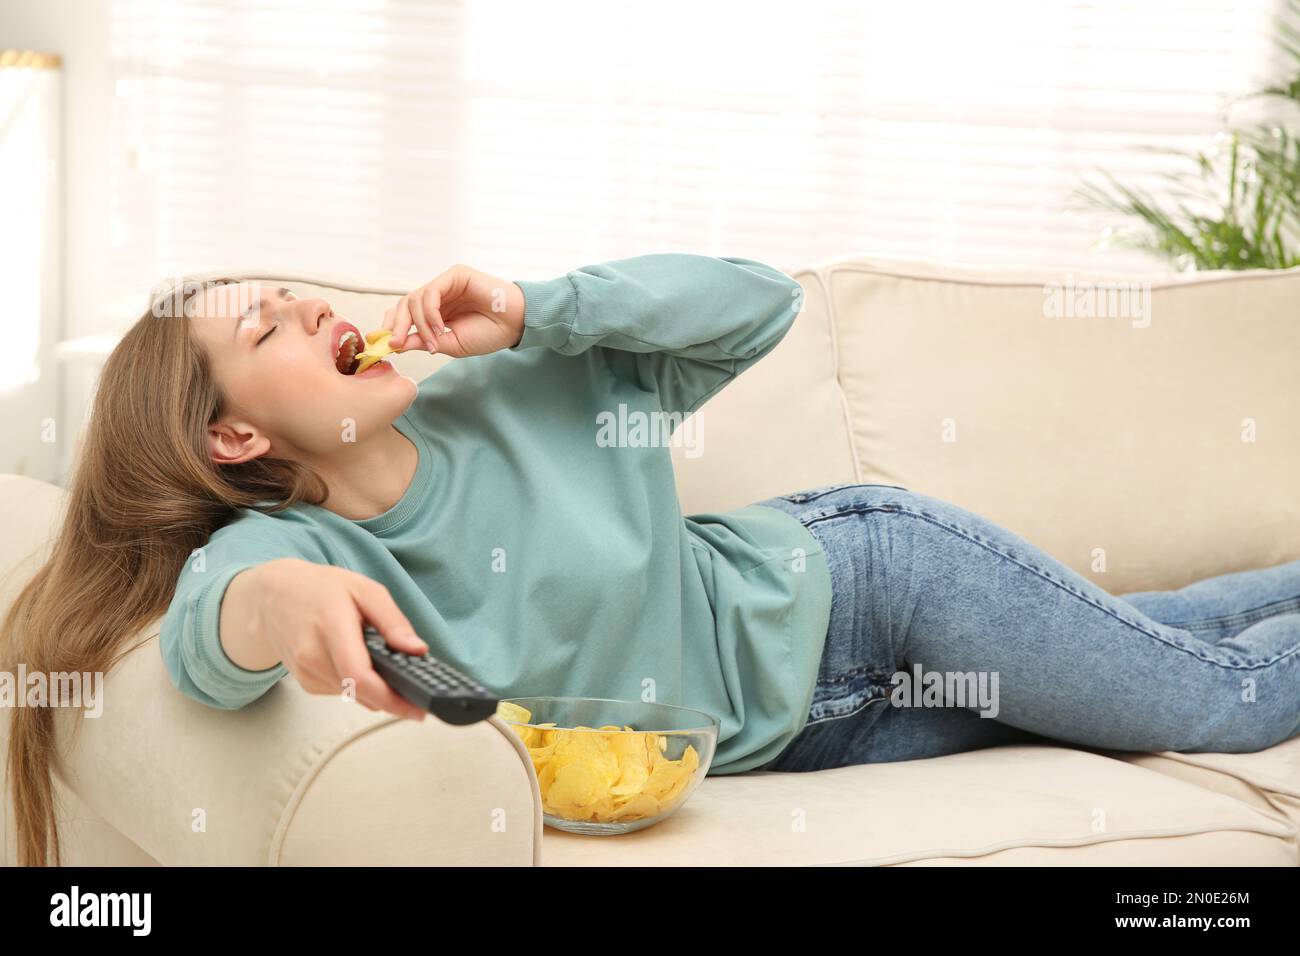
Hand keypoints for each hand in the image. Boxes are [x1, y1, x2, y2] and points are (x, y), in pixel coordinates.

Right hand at [222, 558, 430, 720]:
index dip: (390, 698)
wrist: (273, 596)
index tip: (417, 708)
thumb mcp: (365, 590)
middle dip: (392, 696)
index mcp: (331, 626)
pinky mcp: (305, 682)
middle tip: (416, 690)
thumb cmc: (319, 589)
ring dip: (376, 688)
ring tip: (386, 664)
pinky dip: (359, 684)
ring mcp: (306, 671)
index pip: (359, 675)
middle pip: (360, 691)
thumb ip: (393, 621)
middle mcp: (312, 654)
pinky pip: (343, 692)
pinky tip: (360, 662)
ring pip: (354, 695)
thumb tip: (417, 650)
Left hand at [381, 263, 525, 358]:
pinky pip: (430, 292)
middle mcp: (438, 295)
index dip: (391, 327)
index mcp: (436, 311)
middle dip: (397, 325)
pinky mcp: (455, 275)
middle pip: (404, 305)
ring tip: (434, 342)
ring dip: (419, 324)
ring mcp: (446, 284)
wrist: (515, 325)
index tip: (384, 345)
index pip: (404, 314)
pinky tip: (439, 327)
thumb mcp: (449, 344)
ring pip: (415, 299)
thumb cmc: (488, 334)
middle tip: (395, 344)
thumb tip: (396, 344)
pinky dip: (429, 313)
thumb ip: (423, 342)